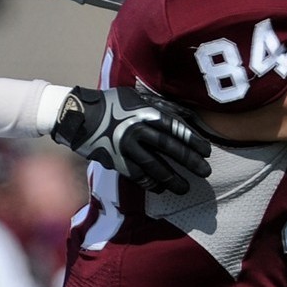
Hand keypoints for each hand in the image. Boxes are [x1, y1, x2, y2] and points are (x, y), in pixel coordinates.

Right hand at [50, 87, 211, 193]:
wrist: (80, 117)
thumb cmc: (113, 104)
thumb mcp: (138, 98)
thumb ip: (163, 107)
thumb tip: (189, 117)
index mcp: (145, 112)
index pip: (175, 127)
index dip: (193, 140)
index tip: (206, 151)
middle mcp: (137, 129)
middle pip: (168, 147)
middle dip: (189, 161)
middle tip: (205, 171)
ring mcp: (126, 147)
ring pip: (154, 166)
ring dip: (172, 178)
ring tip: (185, 188)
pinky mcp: (116, 160)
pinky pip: (137, 175)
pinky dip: (150, 183)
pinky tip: (161, 188)